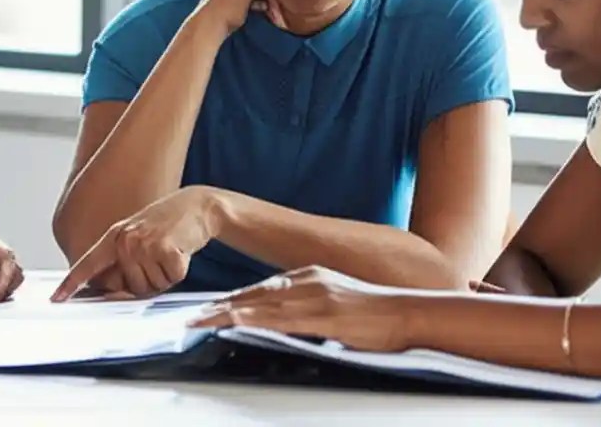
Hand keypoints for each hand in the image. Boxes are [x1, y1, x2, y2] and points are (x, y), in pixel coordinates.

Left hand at [51, 186, 223, 300]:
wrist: (198, 206)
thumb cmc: (169, 224)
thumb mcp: (139, 237)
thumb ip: (124, 262)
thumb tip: (112, 292)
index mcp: (115, 237)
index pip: (88, 264)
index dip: (71, 284)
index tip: (56, 299)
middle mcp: (125, 241)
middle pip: (131, 288)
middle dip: (149, 282)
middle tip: (160, 258)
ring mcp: (144, 244)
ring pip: (151, 287)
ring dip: (165, 277)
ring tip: (170, 252)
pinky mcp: (165, 250)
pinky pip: (170, 280)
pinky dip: (179, 271)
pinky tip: (180, 251)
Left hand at [189, 266, 416, 352]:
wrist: (409, 312)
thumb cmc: (377, 315)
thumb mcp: (337, 303)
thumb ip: (310, 308)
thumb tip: (286, 320)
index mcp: (309, 277)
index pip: (260, 290)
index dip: (231, 300)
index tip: (206, 309)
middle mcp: (307, 281)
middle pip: (253, 295)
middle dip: (219, 306)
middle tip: (190, 317)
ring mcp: (315, 296)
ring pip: (260, 305)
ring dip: (226, 313)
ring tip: (199, 323)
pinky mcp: (325, 314)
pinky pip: (283, 318)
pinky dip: (256, 319)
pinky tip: (236, 322)